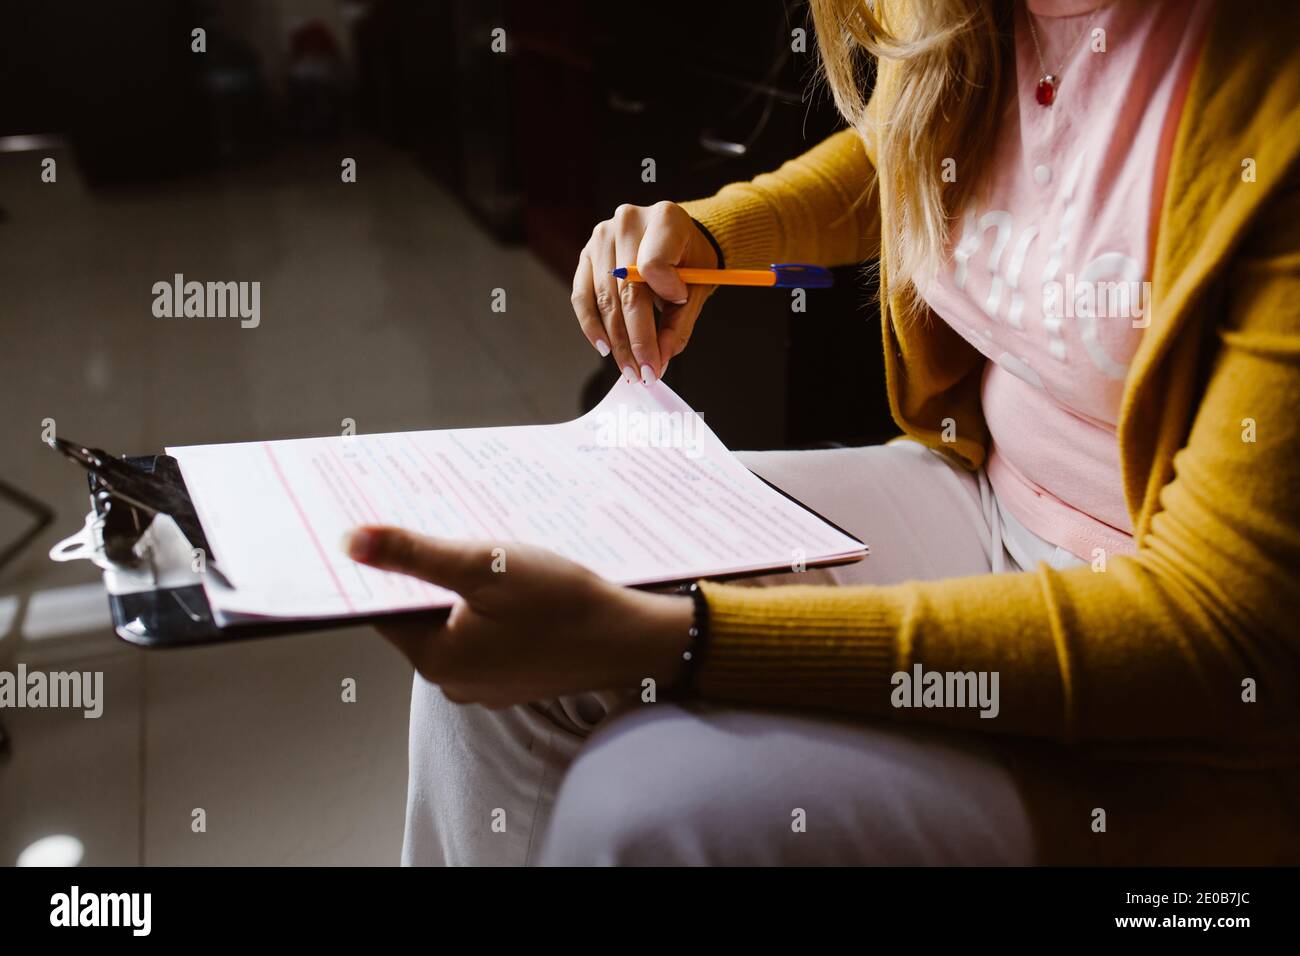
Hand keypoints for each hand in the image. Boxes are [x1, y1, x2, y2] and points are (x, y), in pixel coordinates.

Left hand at [343, 526, 693, 707]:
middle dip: (430, 576)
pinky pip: (488, 637)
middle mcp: (456, 682)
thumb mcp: (484, 566)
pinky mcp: (517, 677)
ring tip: (487, 556)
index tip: (387, 532)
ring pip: (458, 625)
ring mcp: (489, 684)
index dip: (384, 569)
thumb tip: (350, 543)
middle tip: (446, 533)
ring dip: (464, 591)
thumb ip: (413, 555)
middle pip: (422, 617)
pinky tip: (515, 585)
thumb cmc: (562, 604)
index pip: (386, 610)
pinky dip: (492, 610)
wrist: (632, 639)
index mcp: (437, 660)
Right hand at [571, 201, 717, 382]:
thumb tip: (660, 359)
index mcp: (664, 218)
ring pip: (603, 299)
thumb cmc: (689, 259)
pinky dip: (592, 326)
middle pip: (626, 290)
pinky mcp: (585, 255)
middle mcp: (627, 221)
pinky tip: (604, 348)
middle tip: (645, 372)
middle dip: (636, 339)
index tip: (680, 306)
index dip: (666, 292)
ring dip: (616, 341)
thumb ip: (680, 322)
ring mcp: (601, 237)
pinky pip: (581, 296)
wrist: (676, 237)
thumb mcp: (698, 286)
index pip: (654, 264)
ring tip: (630, 369)